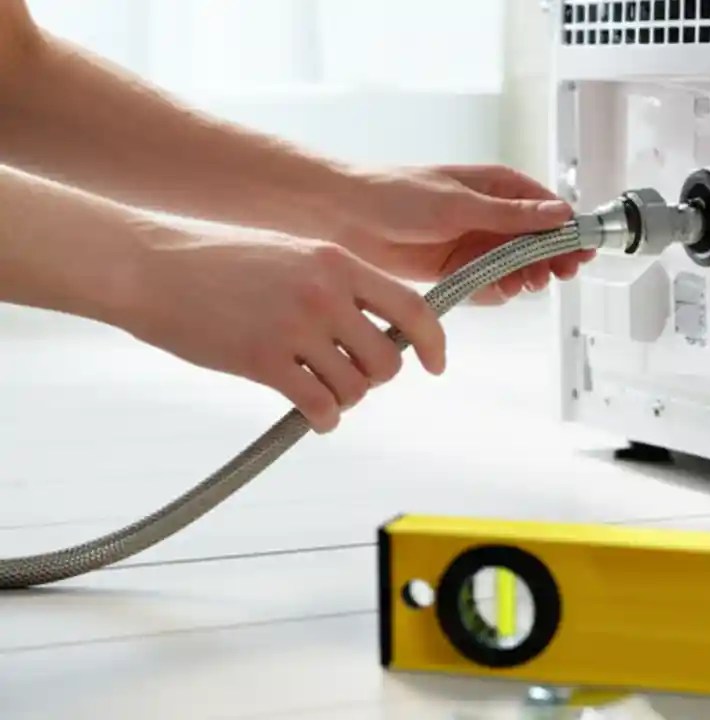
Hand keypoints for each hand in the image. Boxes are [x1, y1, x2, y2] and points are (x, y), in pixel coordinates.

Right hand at [121, 222, 445, 431]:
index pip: (413, 307)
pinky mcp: (263, 360)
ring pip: (356, 387)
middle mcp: (325, 293)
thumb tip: (380, 327)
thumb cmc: (218, 262)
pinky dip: (324, 419)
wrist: (151, 266)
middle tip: (348, 377)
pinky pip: (319, 406)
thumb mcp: (293, 254)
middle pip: (387, 359)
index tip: (436, 365)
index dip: (433, 343)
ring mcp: (295, 326)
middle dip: (374, 378)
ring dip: (345, 400)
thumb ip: (338, 285)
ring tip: (320, 393)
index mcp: (338, 262)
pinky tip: (313, 416)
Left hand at [332, 165, 592, 303]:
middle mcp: (492, 215)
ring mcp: (476, 242)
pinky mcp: (458, 267)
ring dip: (522, 277)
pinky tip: (494, 292)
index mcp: (498, 187)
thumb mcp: (460, 203)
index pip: (548, 209)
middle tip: (553, 276)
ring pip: (516, 266)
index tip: (580, 252)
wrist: (345, 216)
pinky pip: (489, 283)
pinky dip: (494, 290)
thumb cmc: (396, 194)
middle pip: (538, 242)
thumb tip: (558, 213)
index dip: (567, 231)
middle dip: (548, 260)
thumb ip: (510, 215)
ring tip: (521, 285)